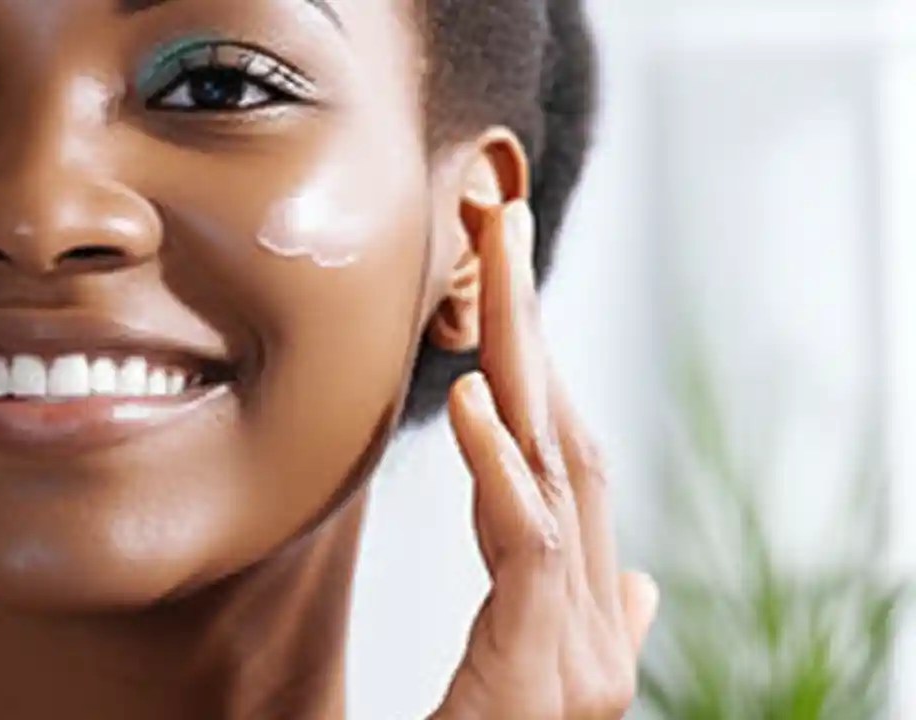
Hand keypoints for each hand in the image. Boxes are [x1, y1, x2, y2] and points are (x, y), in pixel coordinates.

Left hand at [429, 200, 658, 719]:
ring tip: (494, 258)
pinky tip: (472, 403)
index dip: (534, 360)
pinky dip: (502, 471)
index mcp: (579, 607)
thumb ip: (573, 619)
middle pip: (562, 433)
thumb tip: (633, 576)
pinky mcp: (548, 674)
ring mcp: (580, 646)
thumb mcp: (521, 685)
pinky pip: (529, 554)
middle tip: (498, 214)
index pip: (556, 456)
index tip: (496, 278)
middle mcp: (592, 616)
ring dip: (524, 356)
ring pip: (558, 470)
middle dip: (532, 320)